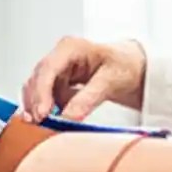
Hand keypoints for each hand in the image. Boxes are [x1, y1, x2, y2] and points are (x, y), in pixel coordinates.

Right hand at [21, 37, 146, 121]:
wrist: (136, 69)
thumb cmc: (125, 65)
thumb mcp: (110, 81)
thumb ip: (88, 98)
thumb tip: (68, 117)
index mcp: (70, 47)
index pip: (47, 69)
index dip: (41, 92)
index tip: (41, 113)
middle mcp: (60, 57)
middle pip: (37, 79)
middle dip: (36, 102)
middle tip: (39, 123)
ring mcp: (59, 71)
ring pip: (38, 90)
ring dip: (38, 107)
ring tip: (44, 125)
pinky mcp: (60, 84)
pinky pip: (47, 99)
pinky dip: (48, 110)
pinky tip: (54, 121)